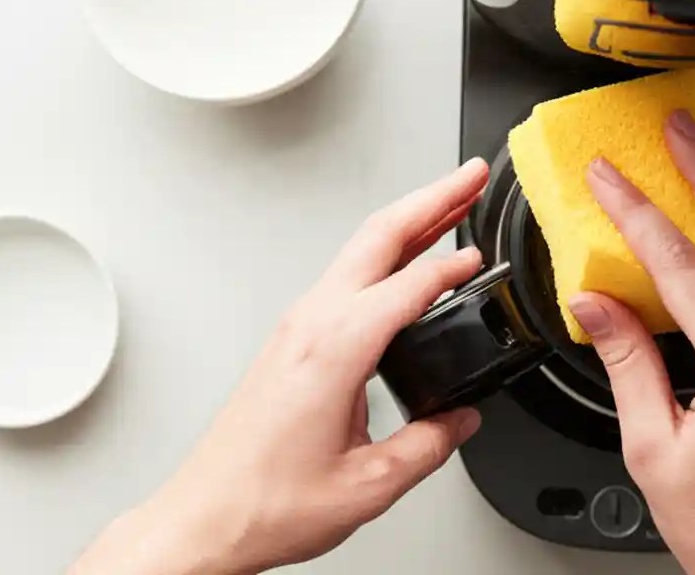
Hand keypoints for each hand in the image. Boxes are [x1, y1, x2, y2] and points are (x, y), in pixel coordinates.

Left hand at [71, 159, 489, 574]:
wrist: (206, 516)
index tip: (488, 256)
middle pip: (379, 235)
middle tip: (473, 177)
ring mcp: (297, 326)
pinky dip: (384, 253)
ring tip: (449, 205)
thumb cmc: (264, 501)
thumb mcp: (369, 484)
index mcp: (335, 348)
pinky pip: (346, 276)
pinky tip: (405, 263)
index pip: (410, 285)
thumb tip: (461, 420)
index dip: (456, 266)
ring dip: (408, 221)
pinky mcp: (292, 339)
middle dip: (432, 198)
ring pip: (359, 249)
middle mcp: (311, 324)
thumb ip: (428, 446)